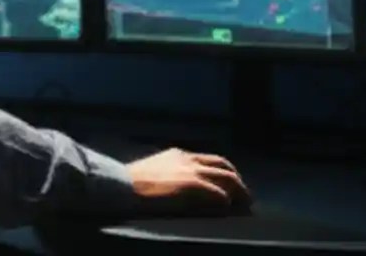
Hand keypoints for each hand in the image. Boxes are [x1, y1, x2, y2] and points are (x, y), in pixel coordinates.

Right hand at [126, 148, 251, 213]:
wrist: (121, 185)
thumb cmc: (130, 183)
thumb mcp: (153, 170)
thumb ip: (169, 172)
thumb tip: (179, 184)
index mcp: (178, 155)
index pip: (211, 160)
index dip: (224, 172)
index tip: (229, 184)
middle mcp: (189, 159)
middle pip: (224, 166)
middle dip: (237, 181)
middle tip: (243, 196)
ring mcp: (192, 171)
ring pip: (228, 178)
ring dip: (239, 192)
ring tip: (244, 204)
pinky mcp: (193, 186)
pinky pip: (220, 195)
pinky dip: (226, 202)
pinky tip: (226, 209)